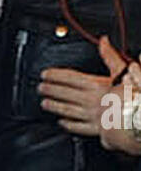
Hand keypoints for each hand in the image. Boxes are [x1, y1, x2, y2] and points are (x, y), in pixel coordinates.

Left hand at [39, 35, 140, 151]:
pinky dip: (68, 124)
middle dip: (50, 90)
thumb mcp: (124, 70)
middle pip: (65, 94)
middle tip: (40, 88)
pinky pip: (78, 127)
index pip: (70, 78)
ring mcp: (93, 116)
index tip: (45, 74)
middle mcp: (91, 101)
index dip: (55, 75)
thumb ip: (110, 56)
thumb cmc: (134, 95)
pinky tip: (62, 122)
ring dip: (55, 106)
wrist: (140, 116)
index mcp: (97, 85)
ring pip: (68, 110)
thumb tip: (103, 41)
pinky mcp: (97, 130)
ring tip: (44, 103)